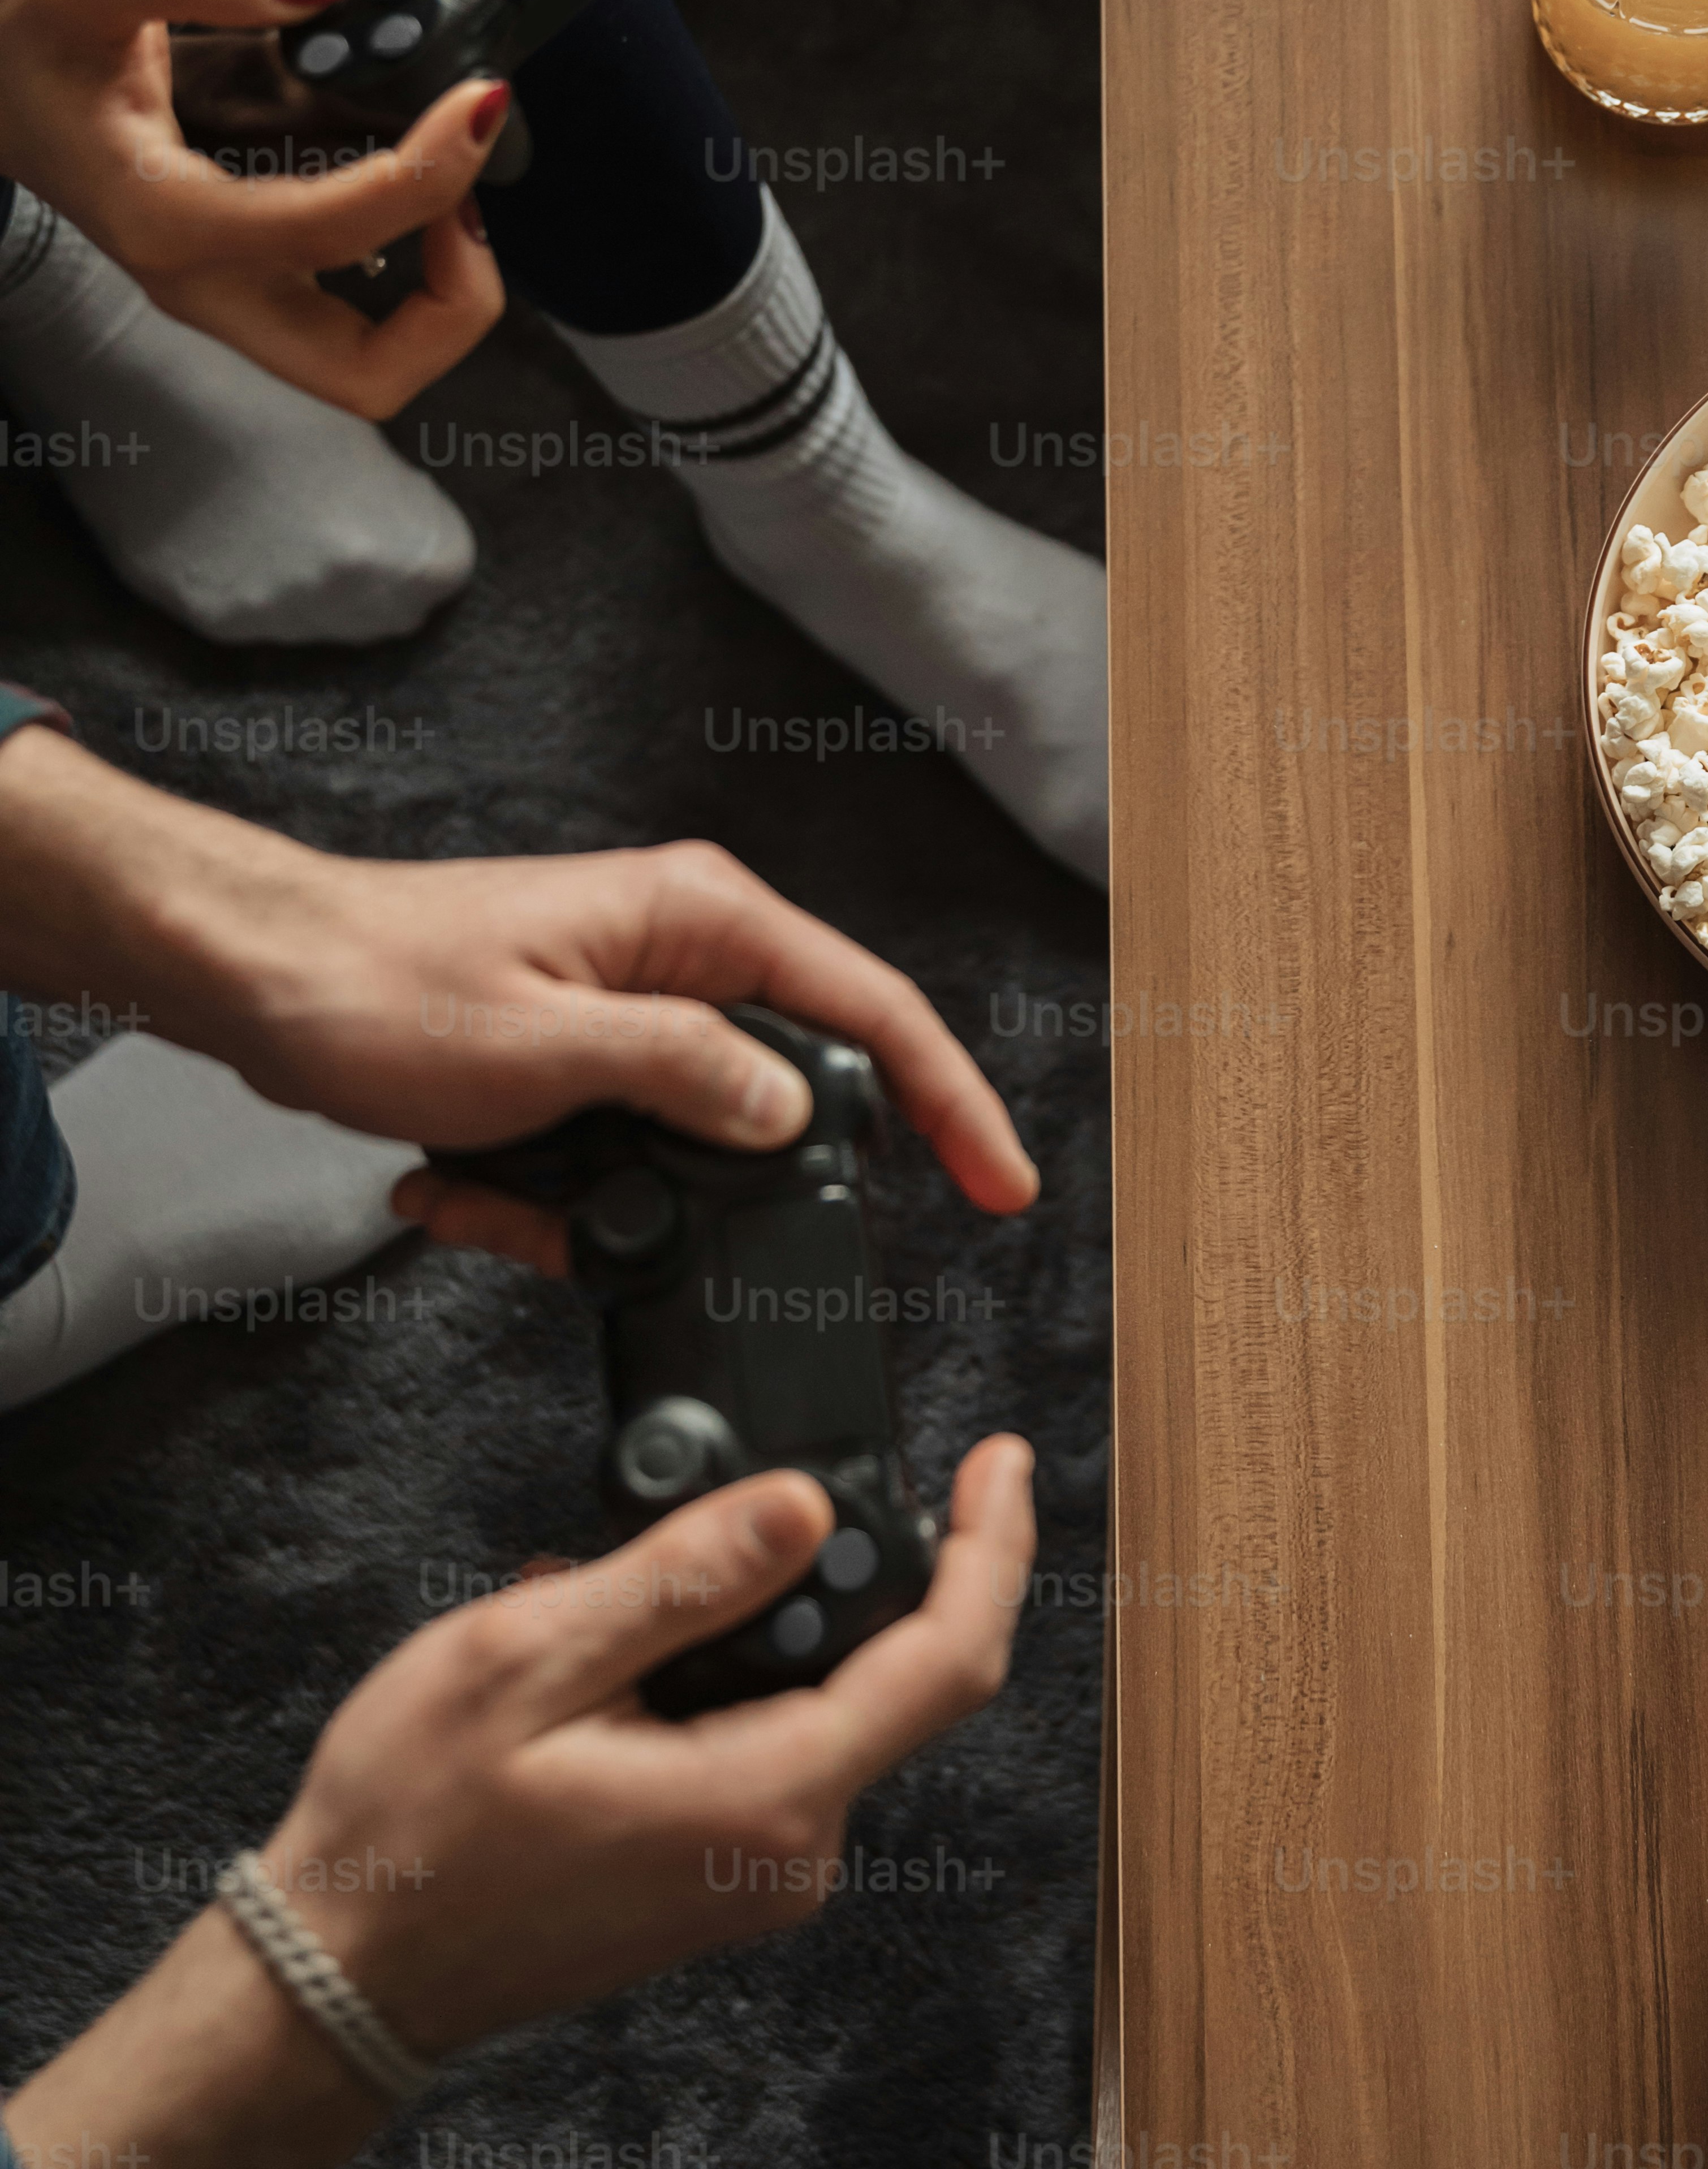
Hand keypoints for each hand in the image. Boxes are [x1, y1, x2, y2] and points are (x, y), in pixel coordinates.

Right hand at [0, 0, 505, 410]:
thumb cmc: (23, 43)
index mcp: (164, 220)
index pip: (329, 232)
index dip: (427, 173)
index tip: (476, 101)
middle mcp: (201, 284)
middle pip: (364, 374)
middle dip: (451, 304)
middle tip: (470, 197)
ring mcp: (225, 297)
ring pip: (366, 369)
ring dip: (440, 300)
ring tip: (450, 189)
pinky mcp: (245, 285)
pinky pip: (355, 325)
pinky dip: (413, 276)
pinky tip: (410, 185)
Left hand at [0, 731, 1035, 1222]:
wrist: (245, 973)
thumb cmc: (371, 985)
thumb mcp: (543, 1050)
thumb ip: (687, 1081)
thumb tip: (795, 1118)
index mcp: (701, 920)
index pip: (873, 1010)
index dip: (952, 1104)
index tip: (1001, 1188)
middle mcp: (682, 951)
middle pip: (791, 1087)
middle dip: (734, 1192)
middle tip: (679, 1248)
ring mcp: (632, 1004)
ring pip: (689, 1143)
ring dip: (605, 1210)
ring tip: (494, 1204)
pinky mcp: (582, 1055)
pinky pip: (613, 1153)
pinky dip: (543, 1200)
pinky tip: (455, 1193)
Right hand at [3, 1445, 1033, 2168]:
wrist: (346, 1972)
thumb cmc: (412, 1829)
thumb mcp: (528, 1661)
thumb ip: (679, 1580)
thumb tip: (805, 1506)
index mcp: (766, 1800)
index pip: (947, 1663)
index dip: (991, 1549)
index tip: (1001, 1458)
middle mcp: (790, 1853)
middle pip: (887, 1674)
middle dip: (828, 1565)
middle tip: (721, 1498)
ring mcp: (758, 1873)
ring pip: (815, 1700)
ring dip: (744, 1621)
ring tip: (608, 1589)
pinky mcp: (720, 1873)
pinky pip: (761, 1742)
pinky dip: (708, 1674)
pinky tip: (604, 1655)